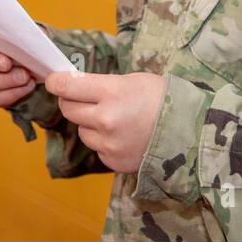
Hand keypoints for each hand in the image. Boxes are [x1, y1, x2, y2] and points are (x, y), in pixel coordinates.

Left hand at [45, 71, 165, 173]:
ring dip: (89, 123)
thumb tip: (75, 85)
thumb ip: (101, 84)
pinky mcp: (112, 161)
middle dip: (72, 101)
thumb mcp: (132, 80)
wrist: (188, 132)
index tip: (53, 80)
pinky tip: (122, 135)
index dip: (56, 82)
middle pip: (69, 108)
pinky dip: (103, 141)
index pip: (67, 87)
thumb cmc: (162, 99)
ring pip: (81, 130)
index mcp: (111, 92)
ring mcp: (108, 143)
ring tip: (112, 118)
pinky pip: (96, 148)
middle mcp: (105, 119)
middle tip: (83, 97)